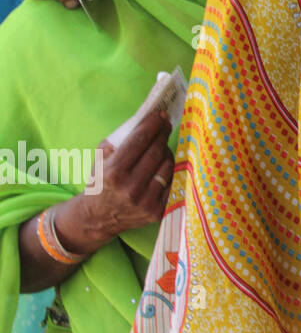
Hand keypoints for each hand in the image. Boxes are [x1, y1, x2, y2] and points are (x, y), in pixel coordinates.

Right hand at [61, 111, 173, 254]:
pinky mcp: (157, 211)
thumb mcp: (99, 161)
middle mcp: (131, 188)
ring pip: (167, 165)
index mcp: (113, 173)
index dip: (152, 125)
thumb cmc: (99, 183)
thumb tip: (143, 122)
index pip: (139, 141)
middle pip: (156, 151)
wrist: (96, 219)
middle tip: (165, 124)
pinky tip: (164, 163)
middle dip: (162, 134)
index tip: (160, 114)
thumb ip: (117, 141)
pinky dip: (168, 170)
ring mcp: (146, 201)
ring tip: (162, 145)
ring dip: (167, 151)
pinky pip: (172, 182)